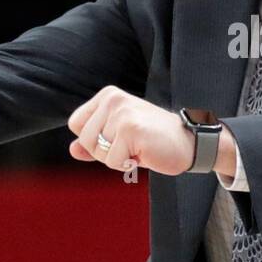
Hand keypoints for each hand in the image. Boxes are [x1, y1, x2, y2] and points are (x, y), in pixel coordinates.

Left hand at [68, 86, 236, 176]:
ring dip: (117, 159)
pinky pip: (112, 161)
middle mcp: (113, 100)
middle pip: (84, 140)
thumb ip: (94, 142)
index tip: (118, 138)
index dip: (93, 140)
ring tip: (138, 149)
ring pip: (97, 152)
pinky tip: (144, 154)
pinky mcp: (130, 129)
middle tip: (131, 146)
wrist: (189, 143)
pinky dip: (127, 165)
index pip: (75, 124)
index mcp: (108, 96)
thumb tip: (73, 150)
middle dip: (104, 152)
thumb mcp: (120, 138)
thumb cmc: (154, 140)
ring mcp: (121, 113)